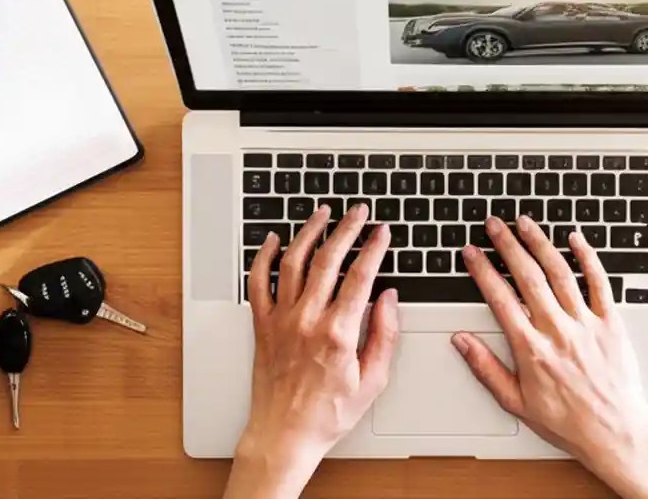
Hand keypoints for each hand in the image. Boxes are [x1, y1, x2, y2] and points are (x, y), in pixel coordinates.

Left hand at [225, 204, 398, 498]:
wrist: (284, 435)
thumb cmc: (328, 414)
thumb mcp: (372, 381)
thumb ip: (384, 335)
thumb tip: (389, 299)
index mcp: (338, 333)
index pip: (361, 276)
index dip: (374, 248)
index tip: (382, 231)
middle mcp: (307, 320)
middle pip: (328, 260)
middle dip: (346, 229)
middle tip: (358, 212)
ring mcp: (281, 320)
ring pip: (293, 263)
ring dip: (309, 233)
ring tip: (322, 214)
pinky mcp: (262, 326)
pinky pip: (258, 283)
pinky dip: (264, 258)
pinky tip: (274, 241)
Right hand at [453, 215, 647, 498]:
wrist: (614, 432)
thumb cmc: (567, 422)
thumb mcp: (516, 402)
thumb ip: (486, 368)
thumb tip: (462, 342)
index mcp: (531, 349)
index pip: (500, 298)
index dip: (483, 271)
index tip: (473, 253)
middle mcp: (557, 330)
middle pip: (528, 276)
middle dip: (507, 245)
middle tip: (494, 225)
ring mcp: (586, 323)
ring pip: (560, 273)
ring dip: (540, 243)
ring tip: (525, 223)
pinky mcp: (611, 323)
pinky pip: (599, 283)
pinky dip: (588, 258)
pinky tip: (576, 239)